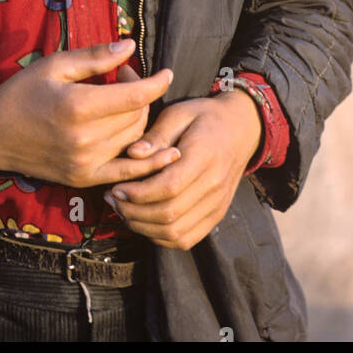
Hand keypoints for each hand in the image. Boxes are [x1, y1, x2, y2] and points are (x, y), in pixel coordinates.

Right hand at [0, 39, 180, 188]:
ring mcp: (86, 163)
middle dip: (141, 95)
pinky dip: (146, 163)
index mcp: (78, 105)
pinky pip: (127, 173)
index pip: (134, 96)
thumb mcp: (56, 64)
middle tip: (124, 79)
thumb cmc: (24, 91)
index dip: (156, 83)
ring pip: (134, 140)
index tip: (168, 73)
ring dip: (138, 119)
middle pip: (136, 117)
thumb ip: (95, 57)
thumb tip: (130, 46)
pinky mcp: (84, 179)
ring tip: (122, 103)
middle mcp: (85, 138)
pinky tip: (163, 152)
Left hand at [102, 90, 261, 249]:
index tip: (116, 187)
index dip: (138, 193)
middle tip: (112, 199)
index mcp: (205, 156)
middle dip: (133, 211)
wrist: (241, 130)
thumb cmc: (204, 118)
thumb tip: (132, 154)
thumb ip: (156, 135)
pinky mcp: (215, 216)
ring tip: (123, 210)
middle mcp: (214, 186)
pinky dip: (160, 237)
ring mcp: (217, 205)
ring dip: (143, 227)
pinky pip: (185, 239)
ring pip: (175, 233)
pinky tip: (143, 220)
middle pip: (169, 214)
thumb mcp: (179, 113)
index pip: (169, 187)